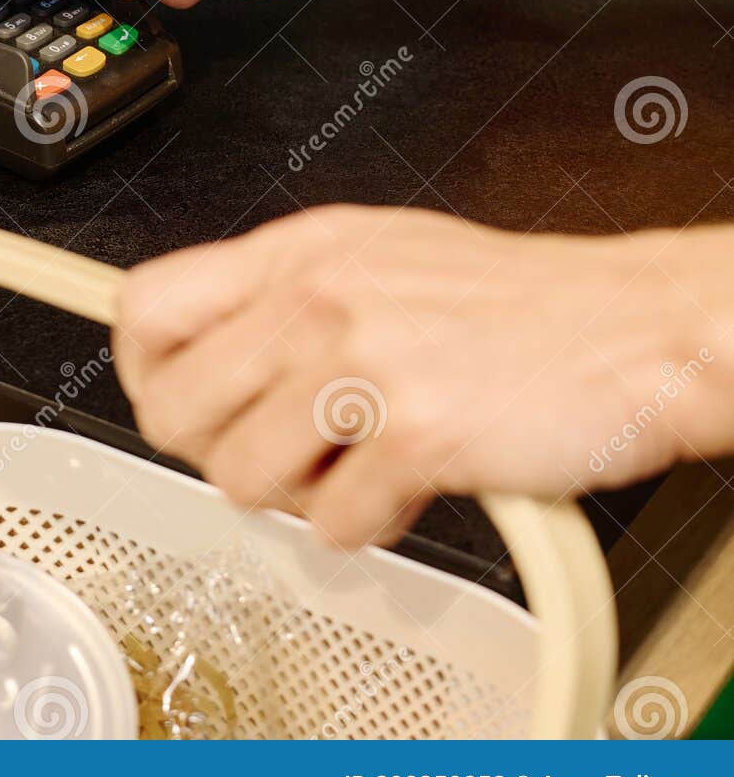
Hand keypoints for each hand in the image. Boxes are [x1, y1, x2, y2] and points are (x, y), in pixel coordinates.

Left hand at [115, 205, 730, 548]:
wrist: (631, 328)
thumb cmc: (515, 302)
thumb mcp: (380, 256)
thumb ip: (287, 295)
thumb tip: (203, 347)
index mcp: (301, 250)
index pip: (145, 306)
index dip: (143, 372)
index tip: (180, 400)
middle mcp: (317, 297)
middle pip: (170, 409)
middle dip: (218, 451)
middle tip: (279, 450)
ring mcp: (361, 364)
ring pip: (240, 480)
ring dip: (298, 494)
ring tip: (358, 463)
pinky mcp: (414, 434)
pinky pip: (335, 526)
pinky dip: (374, 523)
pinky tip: (413, 480)